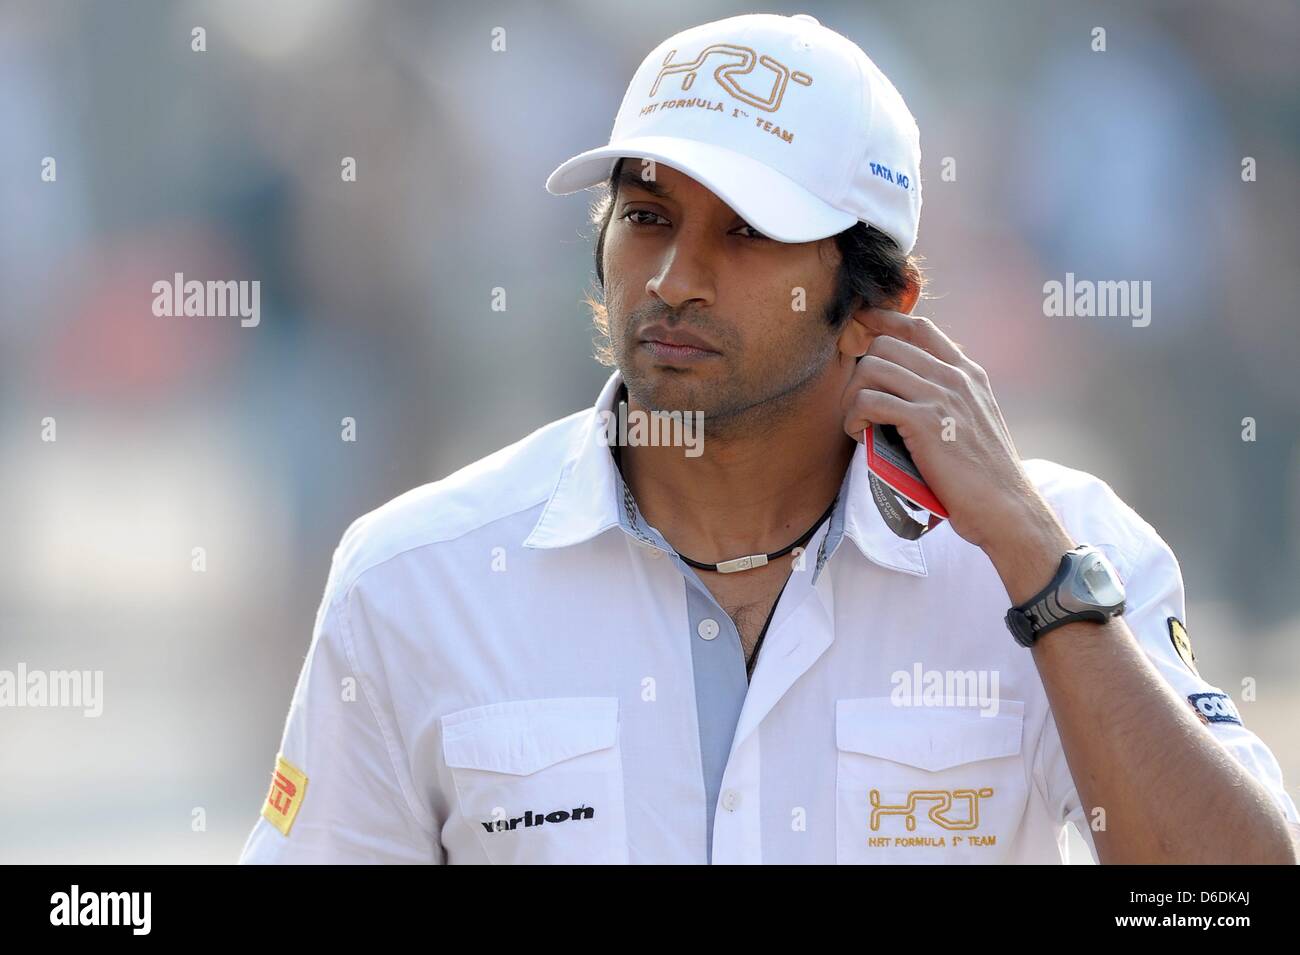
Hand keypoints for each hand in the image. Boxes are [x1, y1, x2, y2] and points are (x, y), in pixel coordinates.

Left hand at [840, 309, 1042, 550]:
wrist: (1005, 507)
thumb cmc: (983, 475)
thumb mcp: (973, 421)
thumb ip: (948, 399)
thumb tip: (905, 392)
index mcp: (967, 373)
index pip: (920, 327)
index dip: (884, 319)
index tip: (861, 323)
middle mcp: (954, 377)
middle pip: (886, 345)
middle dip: (861, 372)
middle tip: (860, 405)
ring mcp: (940, 396)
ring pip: (872, 368)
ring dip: (853, 397)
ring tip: (860, 424)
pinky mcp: (924, 422)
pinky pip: (868, 401)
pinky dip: (854, 418)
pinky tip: (860, 435)